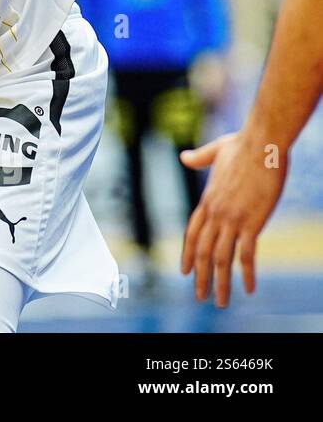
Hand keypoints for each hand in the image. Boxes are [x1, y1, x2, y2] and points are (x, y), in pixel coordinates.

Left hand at [179, 131, 287, 306]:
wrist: (261, 143)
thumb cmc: (242, 144)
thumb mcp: (216, 150)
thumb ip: (199, 158)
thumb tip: (184, 157)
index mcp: (207, 200)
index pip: (192, 233)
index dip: (187, 253)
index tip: (184, 271)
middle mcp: (215, 213)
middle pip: (202, 251)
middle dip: (200, 277)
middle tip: (200, 296)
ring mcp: (232, 219)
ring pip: (220, 258)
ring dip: (220, 283)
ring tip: (221, 302)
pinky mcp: (252, 222)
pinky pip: (246, 254)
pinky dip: (246, 274)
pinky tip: (248, 289)